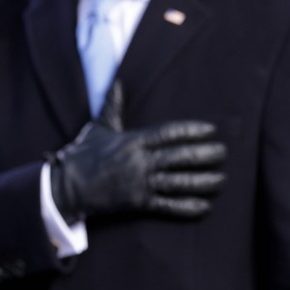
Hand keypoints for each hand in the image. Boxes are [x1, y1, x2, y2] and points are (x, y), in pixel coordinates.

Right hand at [50, 83, 226, 219]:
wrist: (66, 185)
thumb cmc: (83, 154)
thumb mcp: (99, 127)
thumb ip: (113, 105)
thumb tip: (118, 82)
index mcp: (133, 141)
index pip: (169, 133)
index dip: (191, 131)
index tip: (210, 130)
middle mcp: (139, 161)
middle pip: (180, 157)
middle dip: (205, 155)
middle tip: (223, 153)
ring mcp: (140, 183)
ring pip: (179, 182)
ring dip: (204, 182)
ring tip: (222, 180)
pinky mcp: (138, 203)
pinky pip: (168, 205)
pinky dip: (187, 207)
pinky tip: (205, 207)